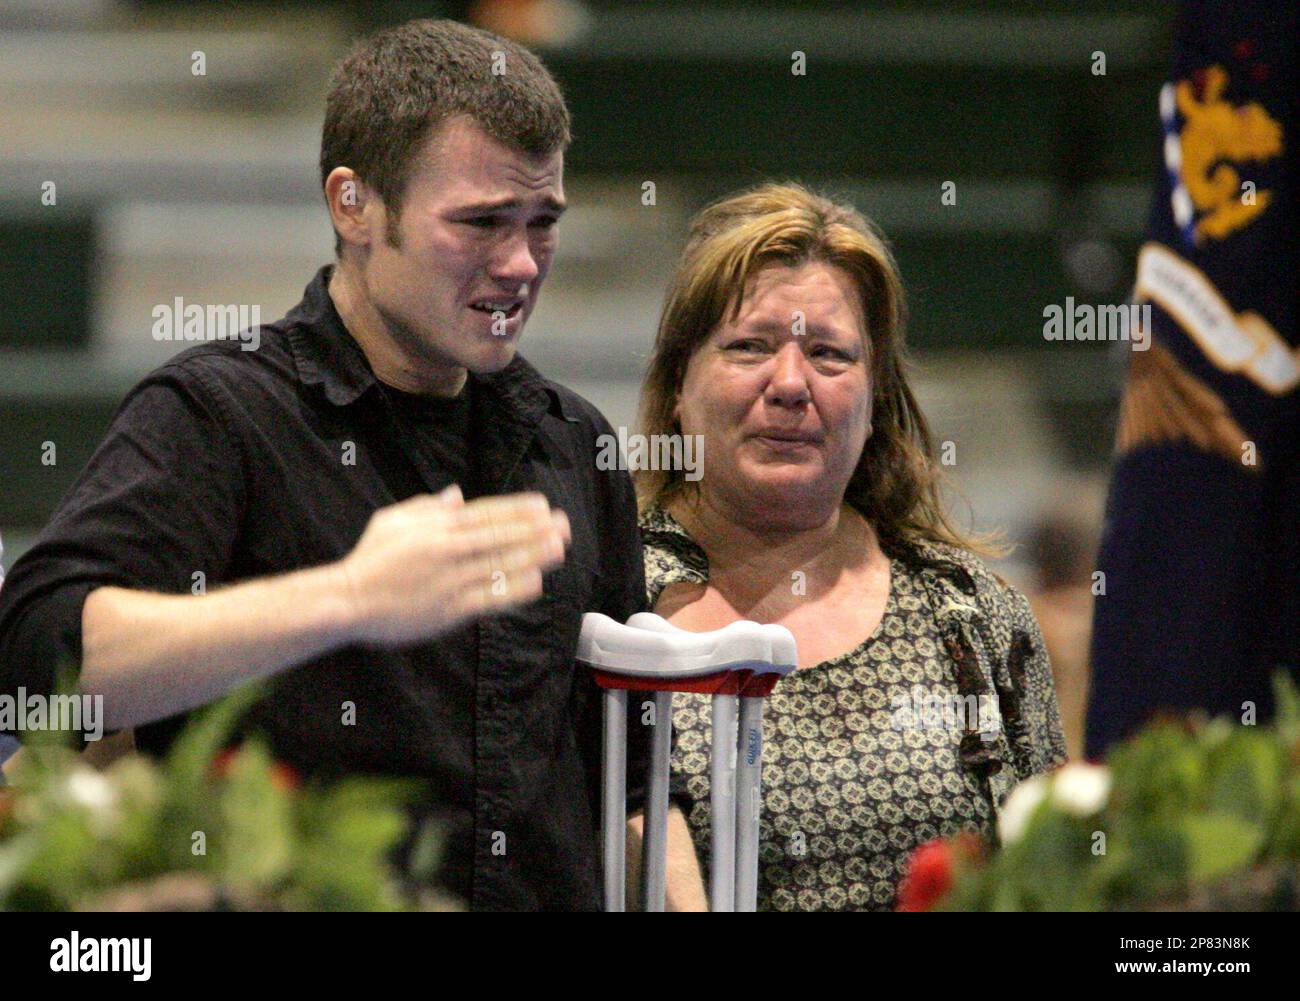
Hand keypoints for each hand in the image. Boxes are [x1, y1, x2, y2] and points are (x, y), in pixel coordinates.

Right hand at [335, 486, 569, 644]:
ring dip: (532, 556)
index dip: (516, 510)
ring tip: (557, 548)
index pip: (485, 514)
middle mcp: (448, 550)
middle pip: (499, 537)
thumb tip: (456, 495)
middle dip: (534, 530)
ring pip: (499, 565)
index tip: (542, 506)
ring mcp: (451, 580)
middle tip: (564, 524)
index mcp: (436, 527)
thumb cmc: (370, 560)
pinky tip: (535, 583)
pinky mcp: (450, 610)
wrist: (349, 600)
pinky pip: (489, 598)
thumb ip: (428, 507)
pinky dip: (512, 590)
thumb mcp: (392, 520)